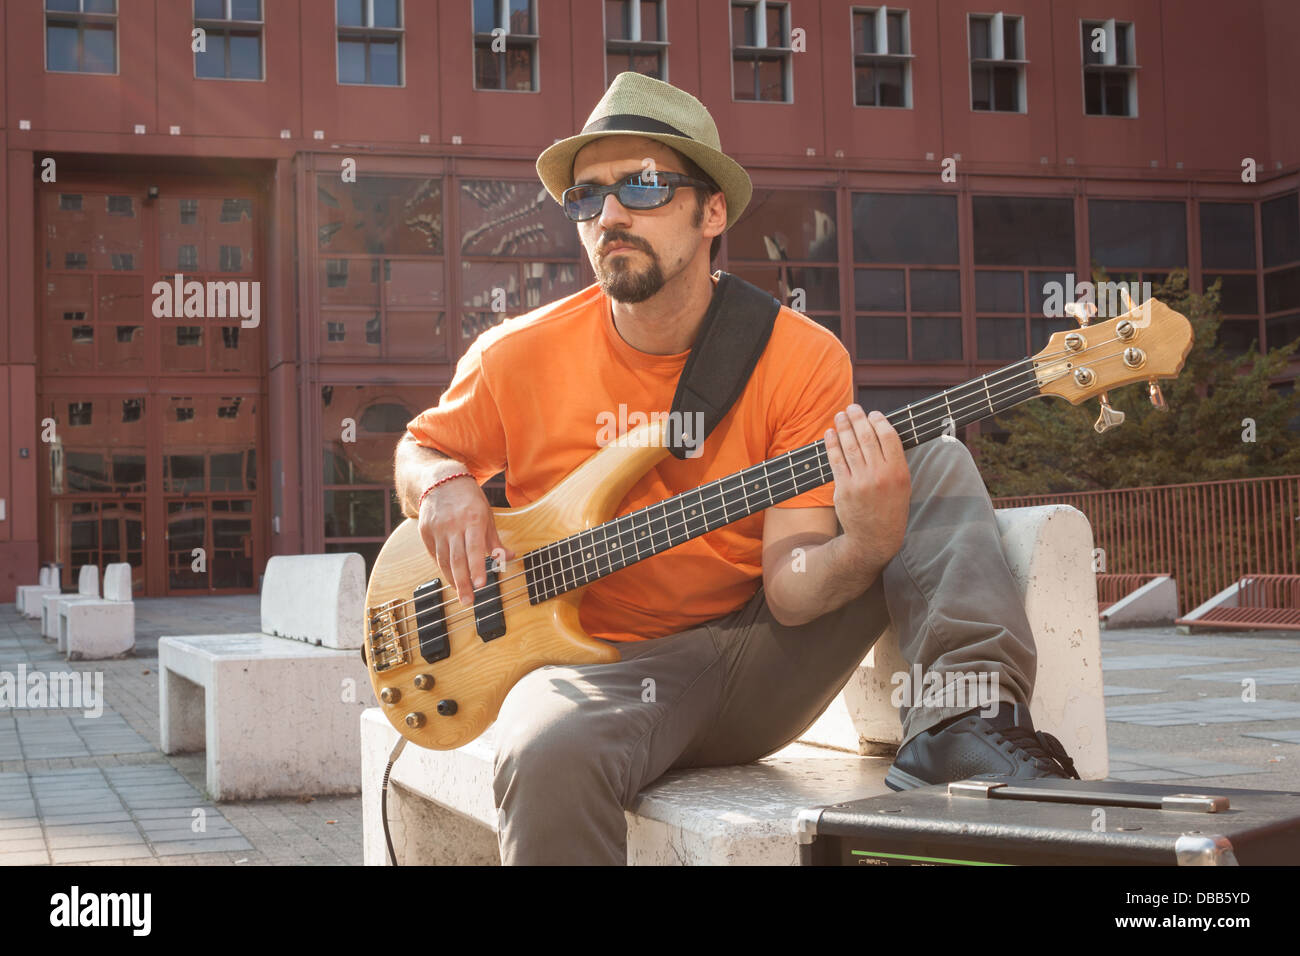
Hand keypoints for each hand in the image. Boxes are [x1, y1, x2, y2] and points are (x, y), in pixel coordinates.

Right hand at [418, 477, 514, 607]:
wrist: (441, 480)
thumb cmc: (469, 500)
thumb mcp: (486, 515)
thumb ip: (495, 539)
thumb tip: (509, 557)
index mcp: (472, 519)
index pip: (474, 548)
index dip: (477, 568)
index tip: (481, 585)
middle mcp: (453, 525)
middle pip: (457, 559)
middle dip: (463, 583)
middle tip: (468, 601)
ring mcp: (437, 528)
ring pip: (443, 560)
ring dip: (453, 579)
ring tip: (461, 594)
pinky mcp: (425, 531)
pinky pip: (434, 555)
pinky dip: (442, 568)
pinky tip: (451, 578)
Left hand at [823, 405, 910, 574]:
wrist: (875, 538)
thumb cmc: (890, 507)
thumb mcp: (902, 484)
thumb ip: (893, 460)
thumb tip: (879, 431)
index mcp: (899, 472)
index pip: (889, 437)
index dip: (879, 421)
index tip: (873, 414)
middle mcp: (881, 475)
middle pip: (867, 438)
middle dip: (858, 419)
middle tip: (852, 407)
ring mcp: (861, 482)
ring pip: (850, 446)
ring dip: (843, 427)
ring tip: (840, 415)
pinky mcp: (844, 489)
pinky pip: (836, 461)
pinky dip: (832, 444)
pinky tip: (830, 433)